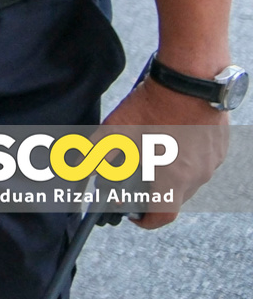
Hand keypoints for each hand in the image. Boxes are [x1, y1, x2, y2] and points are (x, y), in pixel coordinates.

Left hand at [101, 75, 229, 230]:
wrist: (191, 78)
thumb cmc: (156, 105)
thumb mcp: (116, 131)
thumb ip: (96, 155)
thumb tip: (78, 171)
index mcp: (173, 179)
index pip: (162, 216)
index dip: (145, 220)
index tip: (132, 214)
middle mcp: (198, 176)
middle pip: (174, 197)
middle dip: (153, 192)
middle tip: (136, 176)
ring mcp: (212, 162)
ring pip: (189, 179)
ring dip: (170, 173)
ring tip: (152, 153)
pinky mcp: (219, 146)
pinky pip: (201, 162)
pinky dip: (185, 158)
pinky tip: (170, 140)